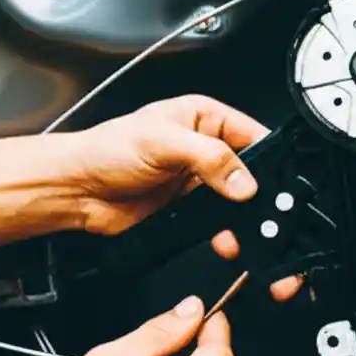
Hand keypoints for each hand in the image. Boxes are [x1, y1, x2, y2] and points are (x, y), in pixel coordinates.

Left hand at [67, 95, 300, 300]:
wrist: (77, 189)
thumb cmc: (106, 150)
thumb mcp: (164, 142)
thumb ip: (210, 158)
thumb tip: (245, 181)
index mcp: (203, 116)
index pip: (251, 132)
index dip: (269, 155)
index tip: (278, 179)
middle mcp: (204, 146)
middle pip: (249, 169)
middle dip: (259, 191)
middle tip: (267, 209)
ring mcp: (197, 178)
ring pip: (237, 199)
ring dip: (245, 216)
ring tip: (249, 228)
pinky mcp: (187, 207)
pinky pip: (218, 221)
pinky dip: (226, 232)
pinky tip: (226, 238)